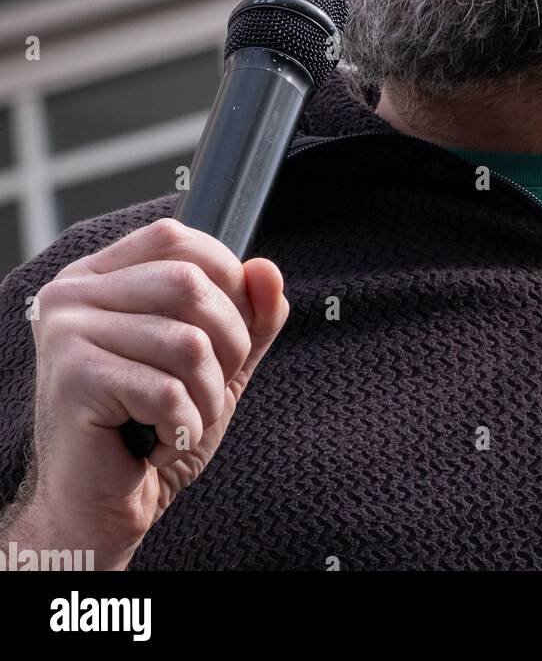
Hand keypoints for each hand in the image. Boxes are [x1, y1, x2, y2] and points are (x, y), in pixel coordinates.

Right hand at [18, 217, 287, 562]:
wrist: (97, 509)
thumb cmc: (151, 430)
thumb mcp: (215, 363)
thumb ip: (248, 316)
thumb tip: (268, 270)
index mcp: (98, 276)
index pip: (176, 238)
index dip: (225, 276)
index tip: (231, 329)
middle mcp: (72, 294)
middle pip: (189, 283)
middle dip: (228, 344)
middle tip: (210, 389)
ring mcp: (66, 333)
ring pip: (186, 342)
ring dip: (207, 396)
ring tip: (183, 421)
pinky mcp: (72, 380)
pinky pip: (166, 391)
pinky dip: (183, 426)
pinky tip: (160, 443)